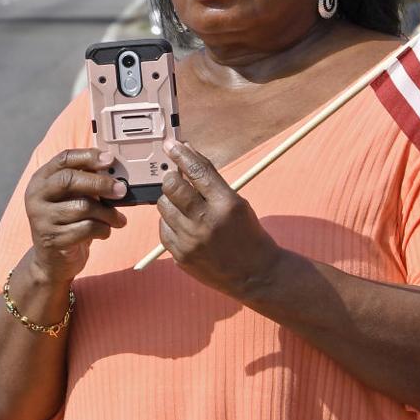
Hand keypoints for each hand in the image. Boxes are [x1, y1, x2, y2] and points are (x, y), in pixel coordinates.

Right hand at [23, 148, 129, 281]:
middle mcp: (36, 196)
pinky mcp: (52, 239)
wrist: (52, 261)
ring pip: (83, 207)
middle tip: (121, 190)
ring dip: (108, 213)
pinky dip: (103, 230)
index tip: (110, 159)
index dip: (88, 156)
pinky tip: (105, 232)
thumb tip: (117, 173)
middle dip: (100, 183)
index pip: (63, 159)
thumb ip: (87, 184)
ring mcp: (41, 218)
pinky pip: (86, 229)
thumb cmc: (68, 223)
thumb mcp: (73, 199)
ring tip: (118, 219)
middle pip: (69, 179)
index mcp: (41, 180)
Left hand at [157, 141, 286, 298]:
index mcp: (226, 204)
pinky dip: (170, 222)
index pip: (197, 170)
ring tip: (186, 207)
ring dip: (171, 200)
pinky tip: (184, 225)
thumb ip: (210, 181)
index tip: (171, 144)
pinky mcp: (180, 255)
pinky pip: (163, 228)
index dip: (181, 153)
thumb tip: (187, 154)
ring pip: (163, 206)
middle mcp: (206, 221)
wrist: (256, 275)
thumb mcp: (237, 202)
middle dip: (172, 177)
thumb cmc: (247, 234)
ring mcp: (191, 240)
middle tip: (176, 178)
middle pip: (172, 187)